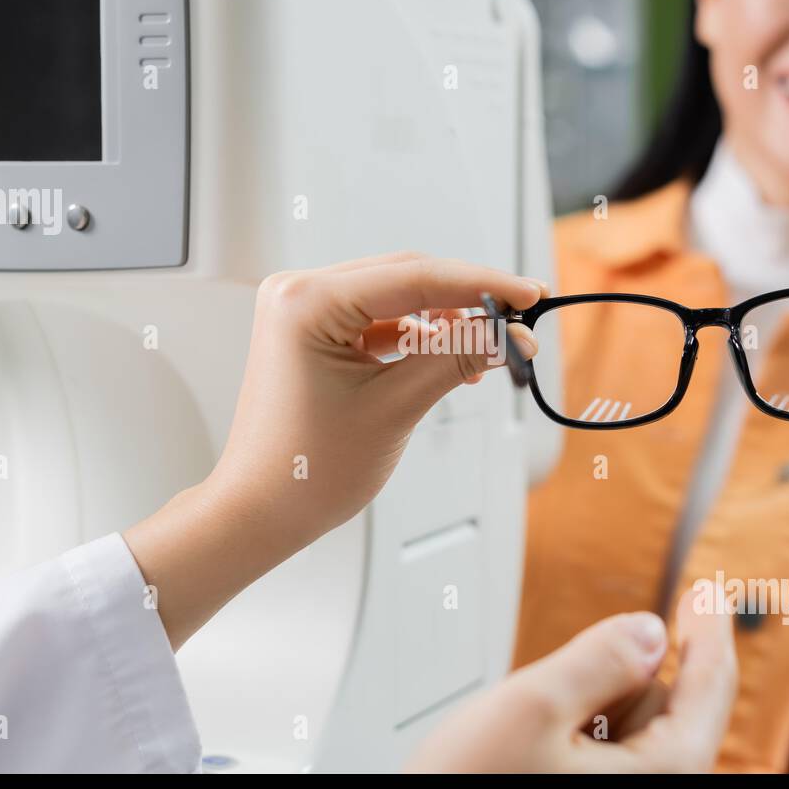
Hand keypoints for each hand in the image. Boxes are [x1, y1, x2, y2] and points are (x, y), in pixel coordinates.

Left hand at [125, 252, 544, 647]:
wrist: (259, 512)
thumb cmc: (305, 470)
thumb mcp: (395, 408)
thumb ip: (454, 359)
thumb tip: (509, 334)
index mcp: (307, 301)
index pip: (414, 277)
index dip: (480, 285)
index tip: (528, 295)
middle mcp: (299, 293)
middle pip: (407, 278)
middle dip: (468, 300)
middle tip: (523, 319)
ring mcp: (304, 312)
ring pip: (397, 299)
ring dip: (447, 321)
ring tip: (494, 349)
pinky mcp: (315, 334)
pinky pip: (380, 322)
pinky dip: (420, 338)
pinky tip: (457, 357)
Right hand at [406, 587, 737, 772]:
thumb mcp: (533, 706)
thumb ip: (600, 657)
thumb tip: (652, 631)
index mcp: (665, 773)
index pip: (710, 683)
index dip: (708, 627)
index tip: (709, 592)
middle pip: (662, 702)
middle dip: (617, 682)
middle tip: (555, 703)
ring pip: (628, 725)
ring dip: (590, 711)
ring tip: (532, 742)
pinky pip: (603, 751)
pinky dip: (576, 736)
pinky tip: (534, 755)